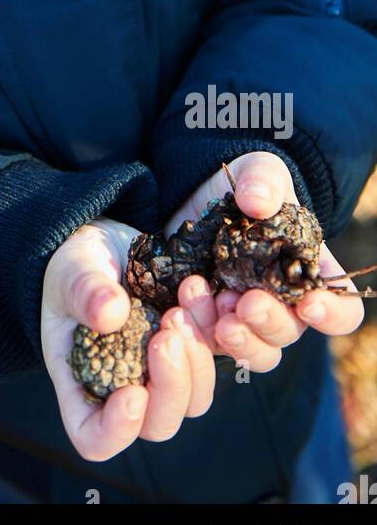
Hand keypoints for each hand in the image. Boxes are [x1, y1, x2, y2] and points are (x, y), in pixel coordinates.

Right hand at [41, 216, 215, 462]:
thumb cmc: (76, 268)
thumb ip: (84, 292)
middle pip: (158, 423)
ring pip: (194, 399)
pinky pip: (216, 360)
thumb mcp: (70, 273)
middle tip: (168, 331)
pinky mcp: (192, 351)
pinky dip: (215, 331)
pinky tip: (199, 292)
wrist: (108, 248)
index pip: (96, 438)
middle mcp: (126, 390)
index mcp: (84, 383)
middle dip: (171, 384)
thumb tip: (112, 313)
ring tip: (181, 306)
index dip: (117, 431)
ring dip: (197, 358)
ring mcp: (162, 374)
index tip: (133, 393)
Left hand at [164, 151, 364, 372]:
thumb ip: (263, 181)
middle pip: (291, 333)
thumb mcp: (258, 173)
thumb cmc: (246, 188)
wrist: (199, 194)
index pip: (341, 310)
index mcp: (309, 273)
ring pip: (257, 351)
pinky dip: (200, 331)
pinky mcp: (211, 320)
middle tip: (246, 304)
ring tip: (216, 311)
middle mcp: (283, 303)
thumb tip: (257, 201)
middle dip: (270, 323)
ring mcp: (247, 316)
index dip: (332, 314)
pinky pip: (211, 342)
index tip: (308, 304)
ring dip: (239, 339)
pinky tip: (183, 308)